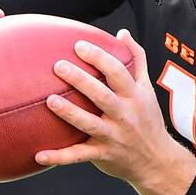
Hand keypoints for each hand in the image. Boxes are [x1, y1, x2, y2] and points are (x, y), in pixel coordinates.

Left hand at [36, 28, 195, 194]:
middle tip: (58, 65)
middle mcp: (125, 115)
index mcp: (134, 96)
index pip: (118, 72)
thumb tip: (122, 33)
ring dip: (69, 113)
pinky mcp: (103, 154)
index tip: (79, 45)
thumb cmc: (147, 119)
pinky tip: (39, 155)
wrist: (157, 161)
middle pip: (102, 95)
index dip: (99, 57)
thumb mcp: (147, 89)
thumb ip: (137, 59)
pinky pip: (79, 156)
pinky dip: (59, 157)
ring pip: (89, 124)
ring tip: (50, 100)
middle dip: (81, 80)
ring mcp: (114, 136)